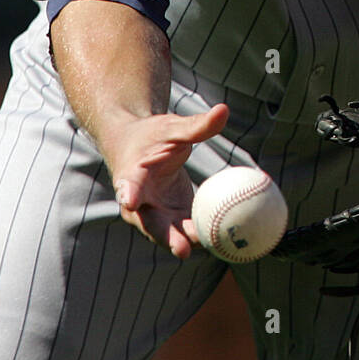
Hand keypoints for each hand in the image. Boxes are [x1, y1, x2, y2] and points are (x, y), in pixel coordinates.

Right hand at [111, 104, 229, 258]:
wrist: (137, 150)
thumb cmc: (151, 136)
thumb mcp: (172, 127)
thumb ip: (197, 125)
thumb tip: (224, 110)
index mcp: (131, 177)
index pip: (129, 186)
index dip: (130, 194)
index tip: (131, 200)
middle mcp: (140, 204)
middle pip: (152, 224)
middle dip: (167, 238)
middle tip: (182, 249)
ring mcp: (156, 216)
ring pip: (173, 234)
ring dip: (192, 242)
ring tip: (215, 245)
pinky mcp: (172, 220)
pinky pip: (188, 231)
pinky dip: (206, 234)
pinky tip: (229, 239)